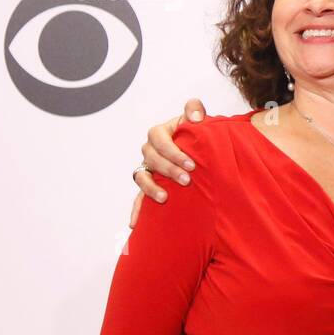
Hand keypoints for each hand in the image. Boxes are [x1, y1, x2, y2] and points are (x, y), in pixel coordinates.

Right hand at [128, 98, 207, 227]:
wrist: (198, 151)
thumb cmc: (196, 134)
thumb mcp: (197, 121)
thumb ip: (195, 111)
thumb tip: (195, 116)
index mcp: (160, 133)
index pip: (159, 139)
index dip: (172, 151)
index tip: (191, 163)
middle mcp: (150, 150)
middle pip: (151, 159)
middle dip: (168, 170)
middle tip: (187, 180)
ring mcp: (147, 168)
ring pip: (141, 177)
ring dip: (151, 188)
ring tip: (165, 198)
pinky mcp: (149, 185)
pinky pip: (138, 197)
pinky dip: (137, 209)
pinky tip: (134, 223)